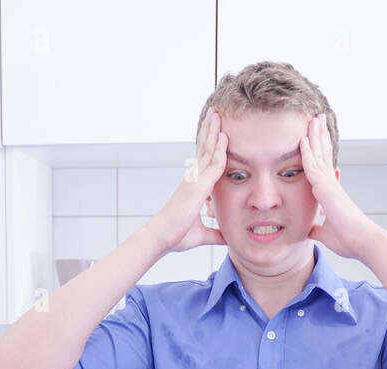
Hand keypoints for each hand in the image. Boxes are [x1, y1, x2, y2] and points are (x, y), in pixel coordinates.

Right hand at [149, 108, 227, 252]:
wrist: (160, 238)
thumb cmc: (175, 236)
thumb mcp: (201, 234)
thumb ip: (214, 234)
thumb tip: (226, 237)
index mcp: (192, 186)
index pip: (204, 160)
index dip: (210, 144)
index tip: (217, 130)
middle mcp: (191, 178)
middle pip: (203, 148)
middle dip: (210, 130)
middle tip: (215, 113)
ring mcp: (193, 180)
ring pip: (207, 151)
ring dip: (213, 131)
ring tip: (217, 114)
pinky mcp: (196, 187)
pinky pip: (212, 166)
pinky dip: (220, 151)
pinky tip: (225, 138)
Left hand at [298, 115, 381, 260]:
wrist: (362, 243)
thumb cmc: (348, 240)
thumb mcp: (325, 233)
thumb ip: (316, 228)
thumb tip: (310, 229)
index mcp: (331, 192)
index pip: (323, 165)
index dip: (319, 150)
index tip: (315, 136)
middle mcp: (332, 184)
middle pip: (324, 153)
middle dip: (319, 135)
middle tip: (317, 117)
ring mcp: (330, 185)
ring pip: (320, 155)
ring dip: (315, 135)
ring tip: (313, 118)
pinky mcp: (328, 190)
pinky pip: (314, 168)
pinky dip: (307, 154)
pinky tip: (303, 140)